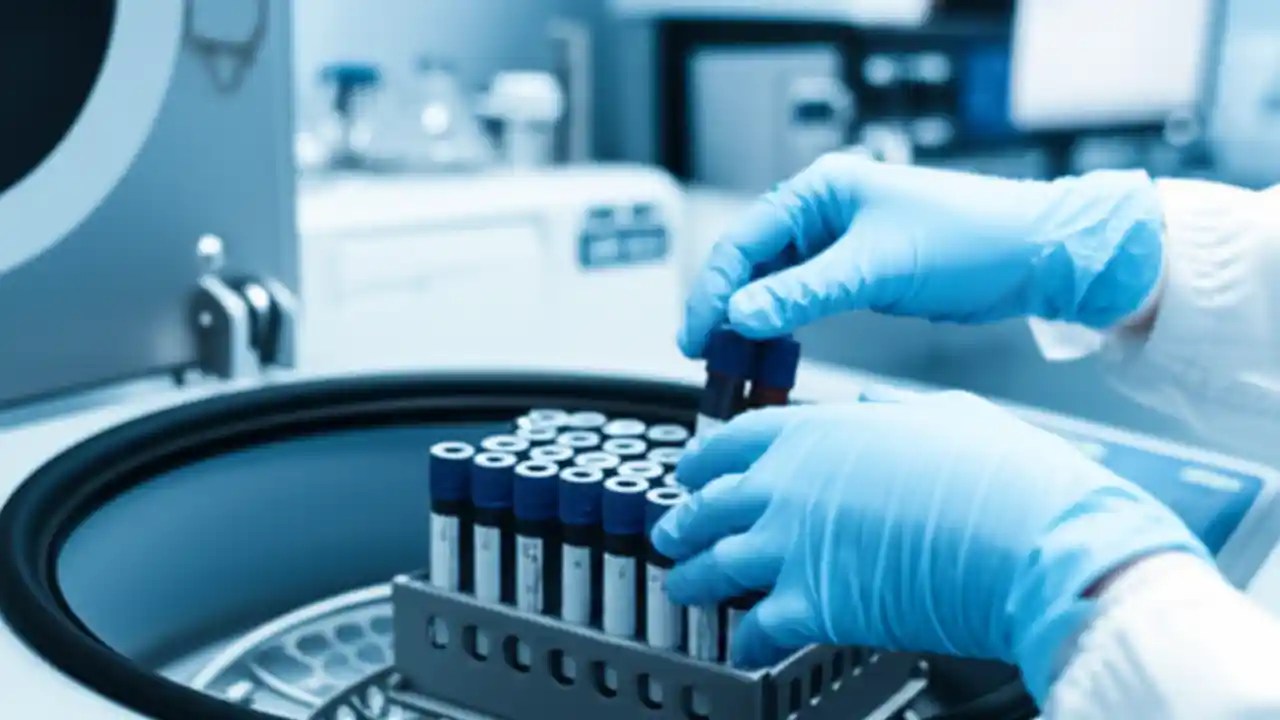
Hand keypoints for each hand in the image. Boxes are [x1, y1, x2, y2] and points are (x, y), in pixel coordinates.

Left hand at [651, 391, 1205, 701]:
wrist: (1031, 538)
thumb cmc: (1002, 474)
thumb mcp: (944, 414)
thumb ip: (892, 413)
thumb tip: (871, 408)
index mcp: (814, 433)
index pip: (730, 443)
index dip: (702, 462)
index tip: (691, 472)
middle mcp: (788, 485)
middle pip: (709, 504)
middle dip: (684, 521)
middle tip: (673, 532)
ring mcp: (791, 545)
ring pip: (713, 564)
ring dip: (693, 579)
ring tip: (685, 588)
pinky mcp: (811, 604)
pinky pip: (756, 627)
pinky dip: (746, 638)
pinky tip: (744, 644)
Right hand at [678, 154, 1164, 356]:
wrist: (1032, 254)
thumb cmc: (966, 240)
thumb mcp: (876, 268)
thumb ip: (803, 293)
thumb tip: (739, 315)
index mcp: (819, 192)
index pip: (743, 241)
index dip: (712, 291)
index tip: (695, 336)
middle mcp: (820, 212)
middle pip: (749, 263)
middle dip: (723, 309)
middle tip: (703, 357)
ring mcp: (835, 243)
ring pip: (771, 285)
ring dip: (749, 322)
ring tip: (728, 363)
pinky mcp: (853, 272)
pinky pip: (800, 299)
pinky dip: (780, 326)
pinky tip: (767, 352)